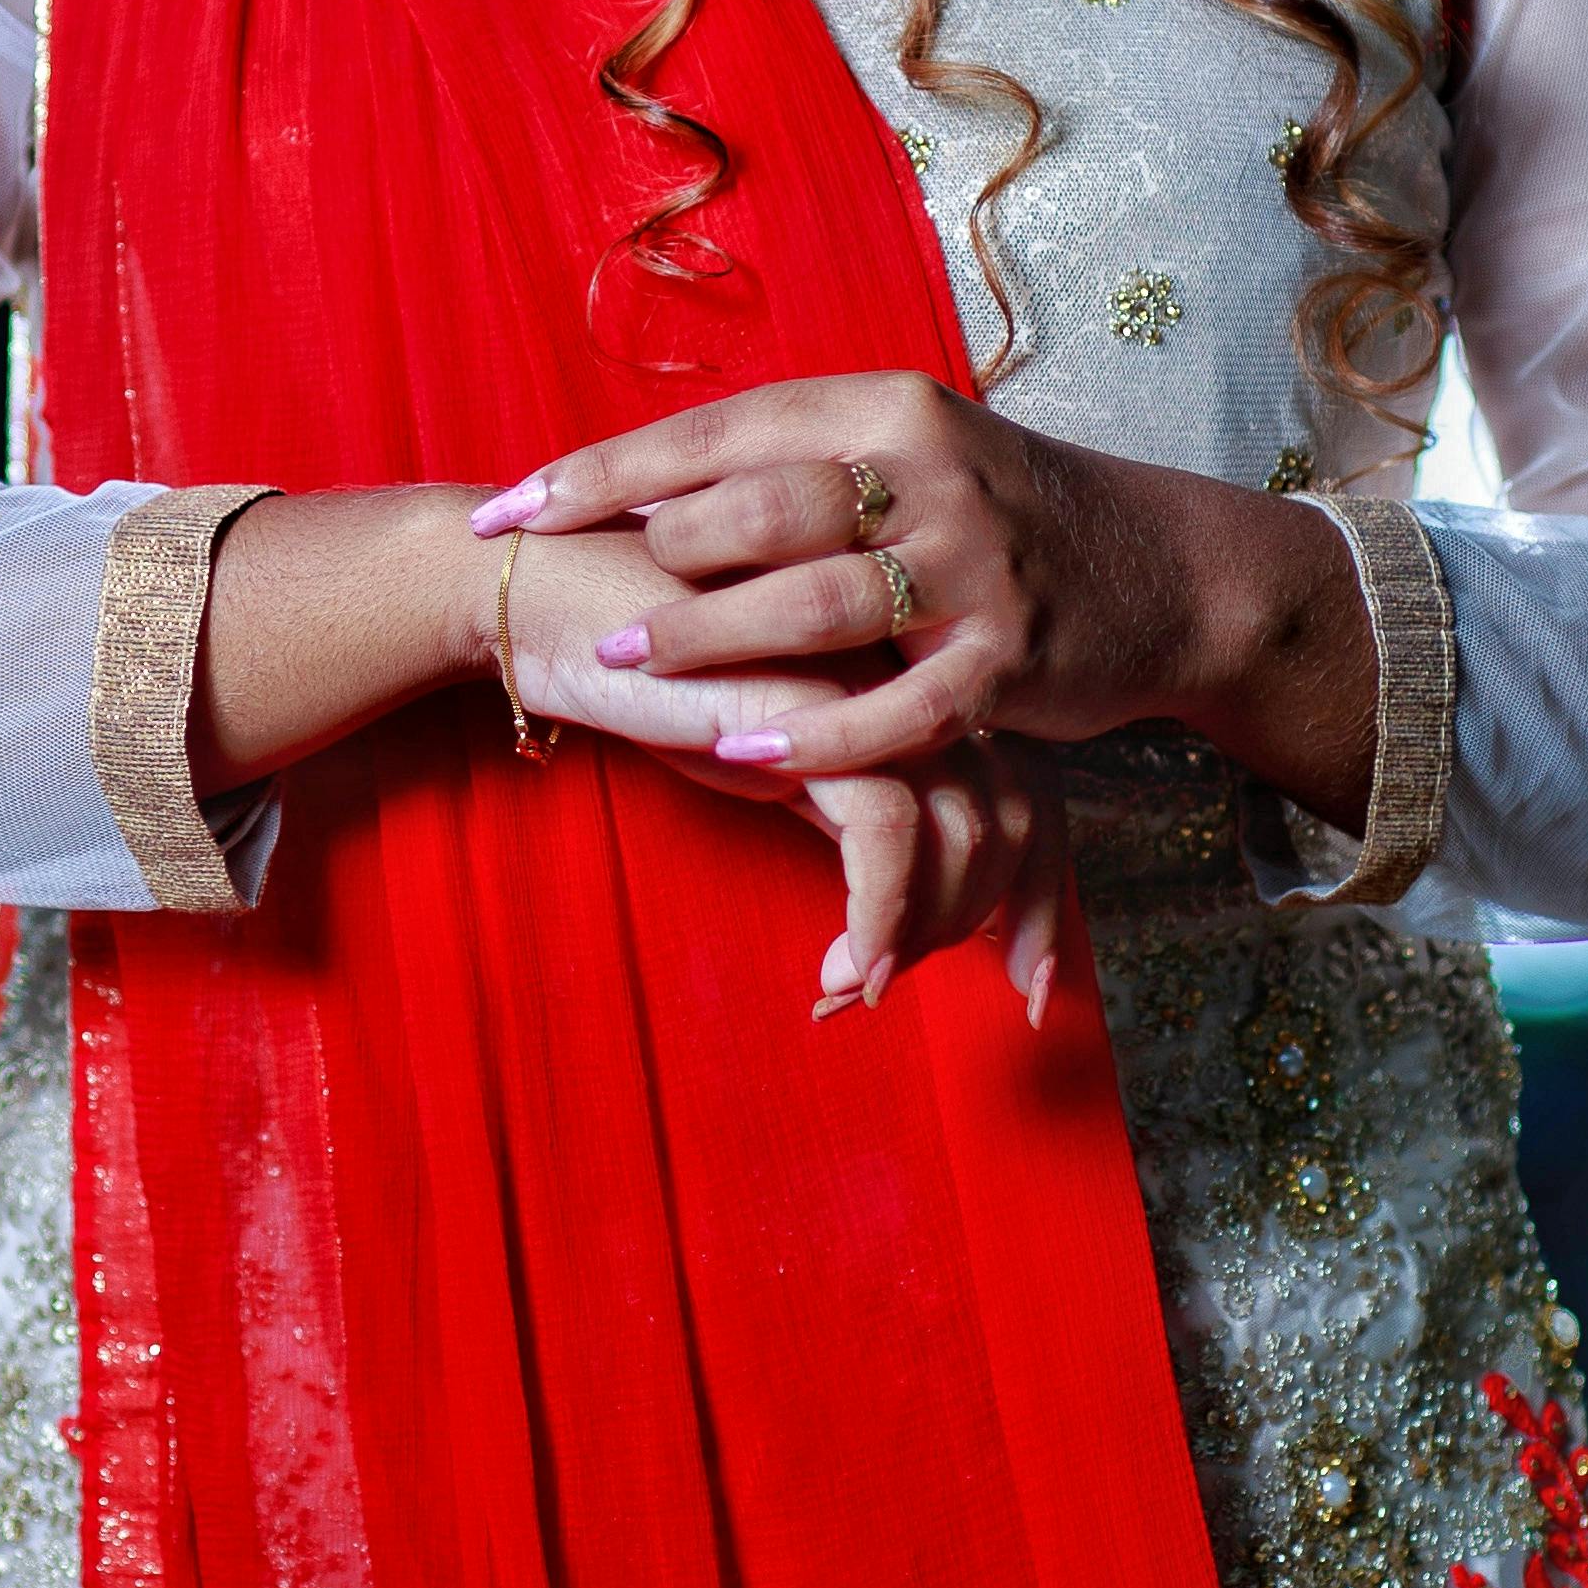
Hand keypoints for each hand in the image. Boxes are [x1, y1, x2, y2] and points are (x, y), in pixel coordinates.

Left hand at [473, 368, 1377, 830]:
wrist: (1162, 569)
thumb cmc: (992, 513)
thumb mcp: (899, 456)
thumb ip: (786, 467)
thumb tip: (635, 488)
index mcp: (880, 408)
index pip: (715, 433)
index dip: (601, 473)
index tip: (505, 508)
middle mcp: (925, 473)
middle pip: (759, 507)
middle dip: (650, 554)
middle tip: (574, 596)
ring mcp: (972, 567)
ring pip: (818, 602)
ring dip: (712, 637)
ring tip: (627, 666)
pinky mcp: (1009, 659)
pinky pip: (899, 708)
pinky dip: (815, 734)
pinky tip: (742, 752)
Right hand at [492, 516, 1065, 1014]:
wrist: (550, 595)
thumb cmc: (651, 666)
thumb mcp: (769, 741)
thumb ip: (838, 787)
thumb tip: (892, 888)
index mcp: (909, 668)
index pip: (1025, 782)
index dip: (1037, 888)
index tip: (1030, 982)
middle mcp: (908, 668)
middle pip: (1019, 810)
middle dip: (1003, 922)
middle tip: (944, 992)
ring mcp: (869, 681)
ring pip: (963, 830)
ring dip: (921, 933)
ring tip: (857, 983)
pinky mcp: (811, 706)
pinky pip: (886, 833)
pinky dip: (878, 915)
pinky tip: (842, 966)